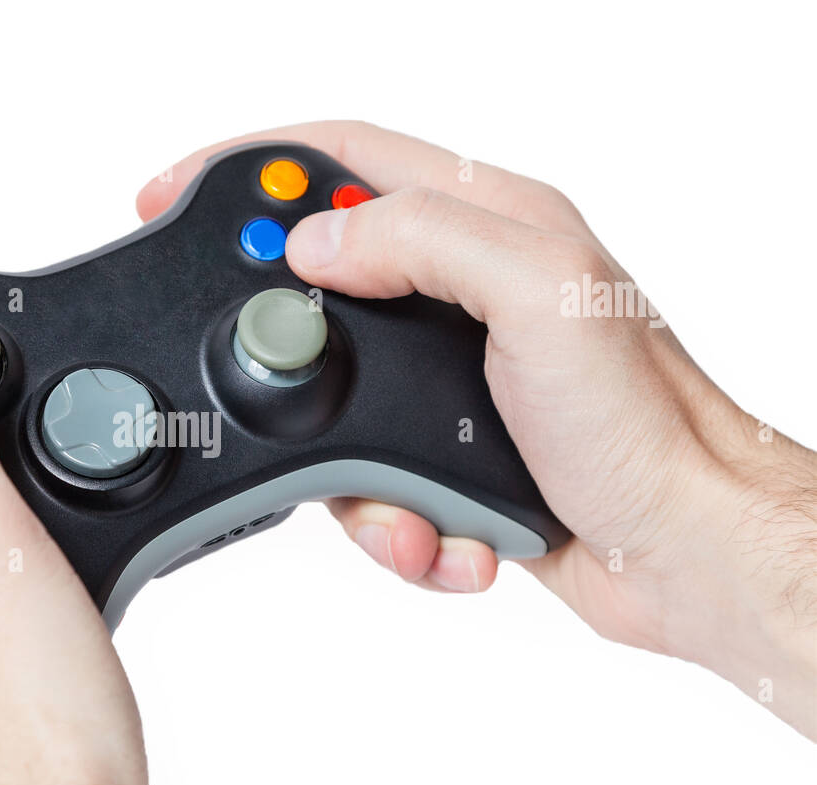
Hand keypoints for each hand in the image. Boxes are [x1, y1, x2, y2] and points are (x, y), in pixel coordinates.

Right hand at [140, 122, 816, 737]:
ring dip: (352, 474)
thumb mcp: (538, 295)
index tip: (177, 194)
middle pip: (318, 287)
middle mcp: (464, 293)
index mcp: (490, 224)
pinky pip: (369, 480)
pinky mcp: (445, 452)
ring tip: (412, 510)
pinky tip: (450, 534)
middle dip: (284, 354)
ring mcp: (450, 379)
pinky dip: (396, 522)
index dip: (251, 167)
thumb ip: (421, 240)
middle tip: (265, 393)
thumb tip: (314, 243)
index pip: (343, 158)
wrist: (683, 550)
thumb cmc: (643, 425)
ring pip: (331, 406)